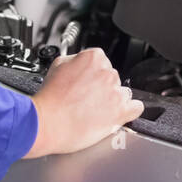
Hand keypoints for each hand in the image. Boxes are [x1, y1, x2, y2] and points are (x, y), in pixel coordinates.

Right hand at [23, 48, 142, 159]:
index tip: (86, 82)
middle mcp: (108, 72)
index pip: (101, 61)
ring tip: (96, 109)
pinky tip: (120, 113)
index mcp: (94, 58)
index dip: (91, 74)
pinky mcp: (120, 112)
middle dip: (101, 87)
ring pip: (123, 93)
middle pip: (112, 77)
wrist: (46, 123)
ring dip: (113, 99)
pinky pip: (136, 107)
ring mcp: (115, 92)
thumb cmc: (49, 99)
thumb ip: (75, 60)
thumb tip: (80, 63)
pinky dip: (130, 110)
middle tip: (86, 98)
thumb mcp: (57, 66)